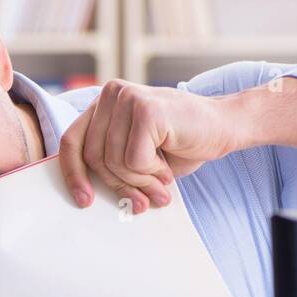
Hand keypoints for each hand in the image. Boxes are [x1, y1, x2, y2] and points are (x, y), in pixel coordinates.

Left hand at [58, 79, 237, 212]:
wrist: (224, 127)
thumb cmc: (180, 144)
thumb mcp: (136, 156)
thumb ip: (110, 165)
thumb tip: (84, 195)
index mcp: (105, 103)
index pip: (73, 141)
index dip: (73, 174)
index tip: (84, 201)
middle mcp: (112, 94)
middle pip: (93, 156)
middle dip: (119, 185)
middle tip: (141, 200)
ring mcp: (128, 98)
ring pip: (114, 161)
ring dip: (140, 181)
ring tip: (161, 182)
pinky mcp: (146, 109)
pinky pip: (134, 160)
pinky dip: (152, 173)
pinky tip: (167, 167)